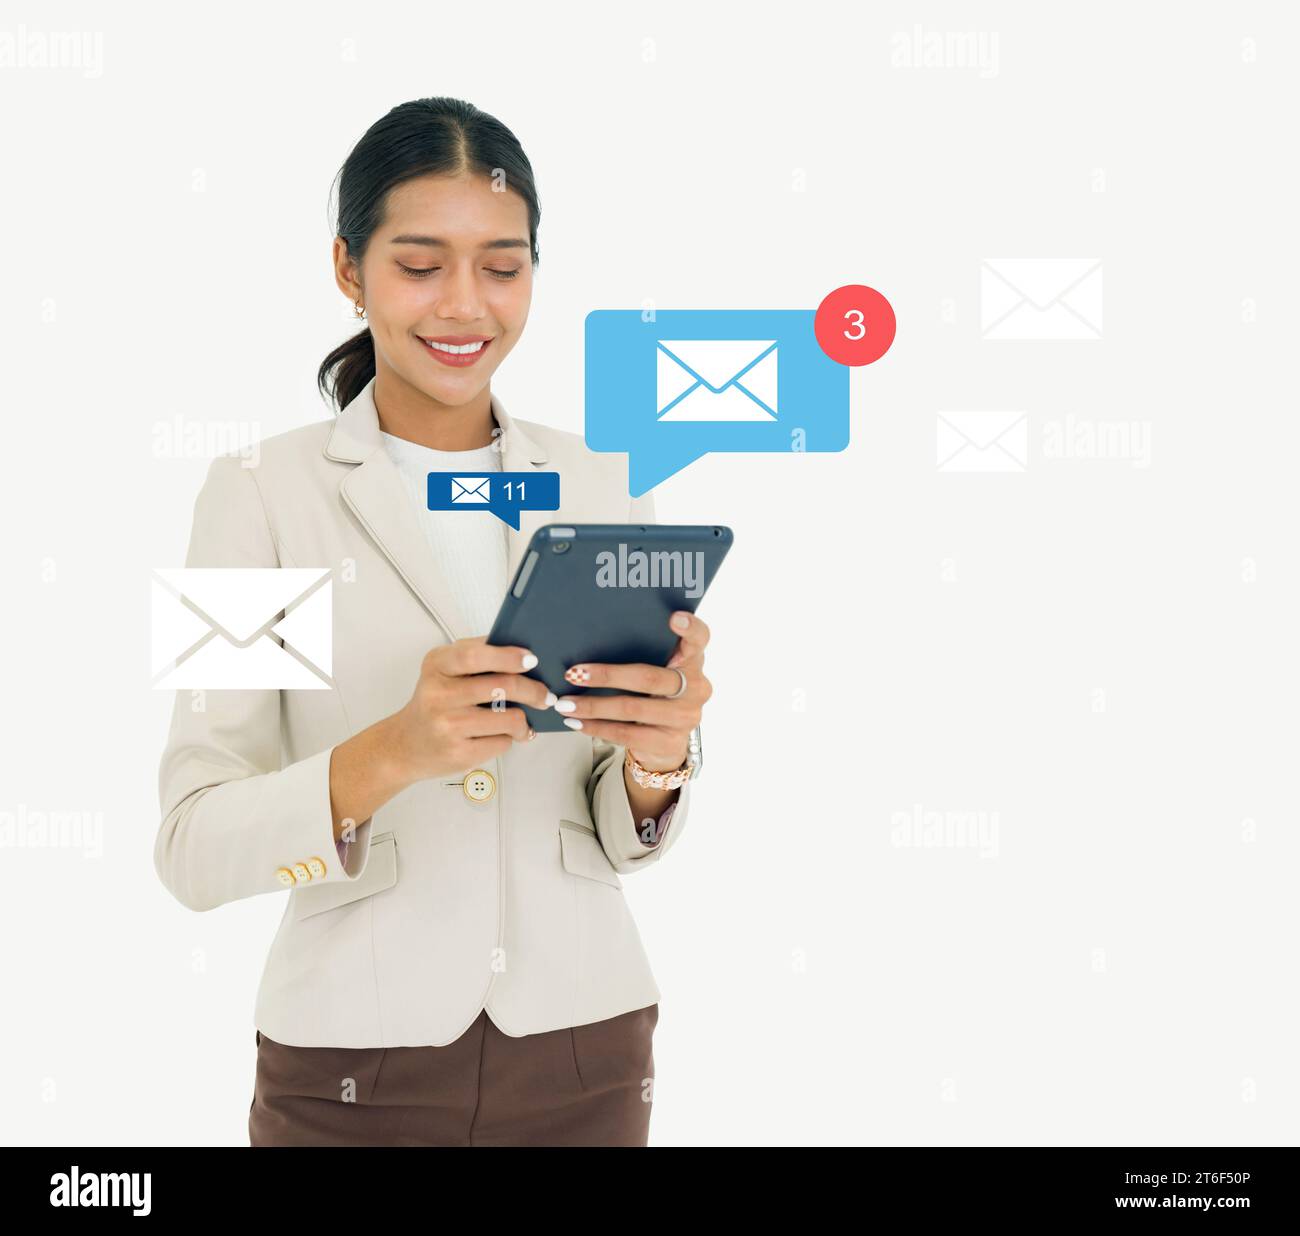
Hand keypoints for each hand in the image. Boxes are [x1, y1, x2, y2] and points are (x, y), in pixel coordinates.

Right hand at [386, 637, 552, 783]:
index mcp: (437, 665)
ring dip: (524, 721)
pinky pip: (503, 742)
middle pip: (502, 686)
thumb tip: (524, 653)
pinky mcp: (459, 754)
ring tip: (522, 721)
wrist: (405, 744)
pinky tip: (499, 736)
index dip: (508, 656)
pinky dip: (509, 738)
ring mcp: (448, 726)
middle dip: (533, 690)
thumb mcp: (443, 669)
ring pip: (510, 718)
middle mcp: (439, 694)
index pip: (475, 655)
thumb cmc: (434, 703)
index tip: (532, 660)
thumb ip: (477, 655)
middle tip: (544, 695)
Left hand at [554, 611, 711, 771]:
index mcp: (693, 661)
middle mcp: (696, 688)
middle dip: (607, 676)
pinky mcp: (669, 743)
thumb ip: (642, 653)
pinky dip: (597, 727)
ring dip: (593, 706)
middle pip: (649, 678)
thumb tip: (588, 639)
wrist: (666, 741)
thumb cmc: (653, 694)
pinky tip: (577, 723)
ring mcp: (685, 718)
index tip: (674, 617)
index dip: (690, 628)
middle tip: (574, 673)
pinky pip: (627, 734)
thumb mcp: (656, 670)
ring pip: (633, 709)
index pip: (700, 639)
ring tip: (565, 704)